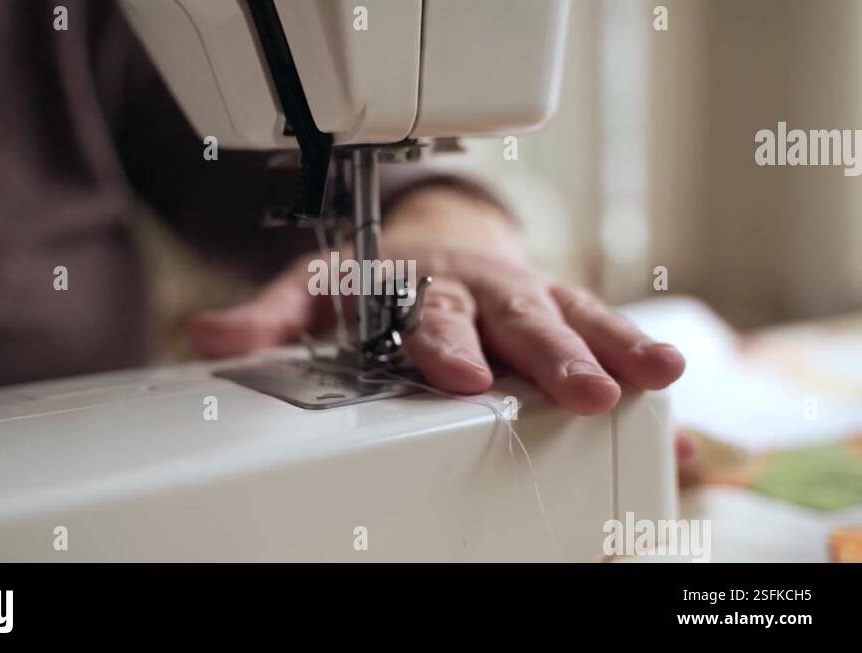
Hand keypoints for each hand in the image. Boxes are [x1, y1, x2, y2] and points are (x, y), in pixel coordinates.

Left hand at [189, 186, 684, 416]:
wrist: (429, 240)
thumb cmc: (376, 277)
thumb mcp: (315, 288)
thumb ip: (270, 317)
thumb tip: (209, 339)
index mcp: (418, 286)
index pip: (431, 317)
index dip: (444, 345)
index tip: (460, 376)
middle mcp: (478, 290)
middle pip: (516, 319)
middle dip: (551, 354)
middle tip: (583, 388)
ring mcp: (522, 301)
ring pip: (573, 318)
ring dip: (613, 347)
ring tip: (656, 376)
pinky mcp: (556, 314)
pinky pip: (601, 337)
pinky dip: (634, 371)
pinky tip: (671, 415)